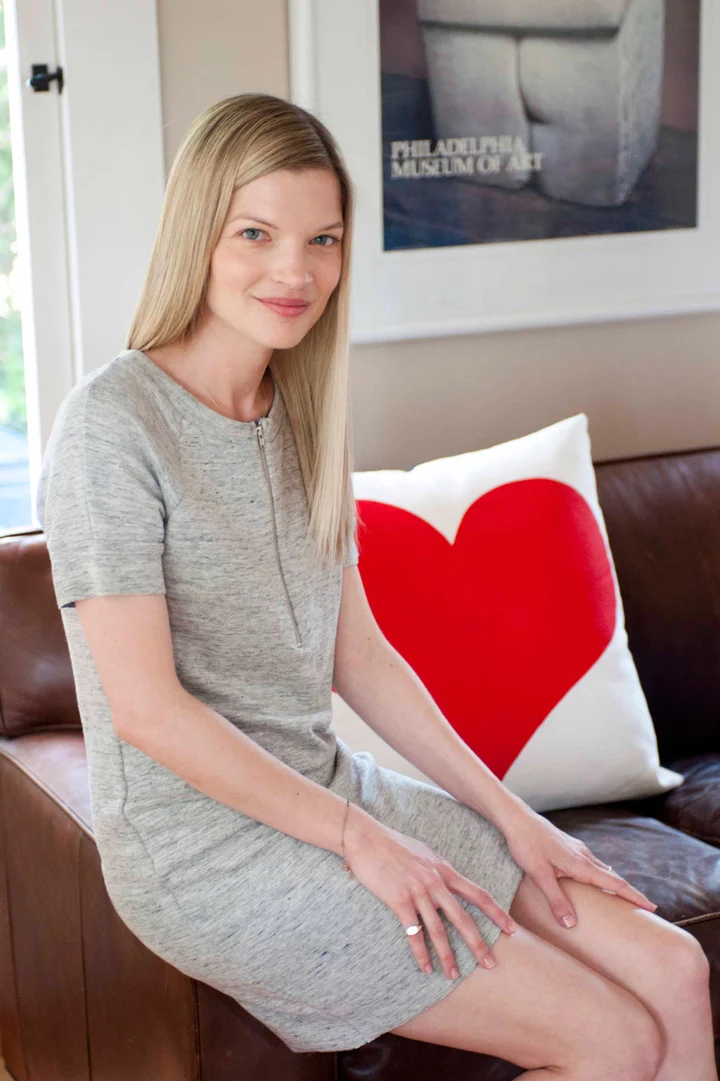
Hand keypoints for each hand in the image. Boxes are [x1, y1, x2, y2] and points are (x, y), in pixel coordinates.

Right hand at [343, 804, 517, 978]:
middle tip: (491, 964)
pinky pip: (413, 932)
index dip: (497, 913)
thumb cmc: (393, 844)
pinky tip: (425, 967)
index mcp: (444, 870)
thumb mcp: (424, 853)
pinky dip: (420, 953)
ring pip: (438, 930)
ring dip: (447, 956)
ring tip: (453, 975)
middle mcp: (435, 881)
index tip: (512, 929)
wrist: (366, 837)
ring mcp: (418, 891)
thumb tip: (449, 879)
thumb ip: (439, 869)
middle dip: (478, 943)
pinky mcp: (399, 900)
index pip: (478, 894)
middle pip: (463, 918)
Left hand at [502, 805, 658, 928]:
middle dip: (628, 893)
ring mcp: (576, 849)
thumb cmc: (526, 844)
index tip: (653, 908)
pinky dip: (599, 874)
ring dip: (613, 883)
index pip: (615, 883)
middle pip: (613, 877)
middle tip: (642, 909)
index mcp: (581, 864)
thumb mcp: (539, 874)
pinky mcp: (568, 846)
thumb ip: (556, 899)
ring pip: (601, 869)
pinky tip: (592, 878)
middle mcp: (584, 855)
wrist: (516, 818)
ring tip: (620, 898)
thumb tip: (572, 925)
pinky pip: (590, 863)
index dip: (634, 897)